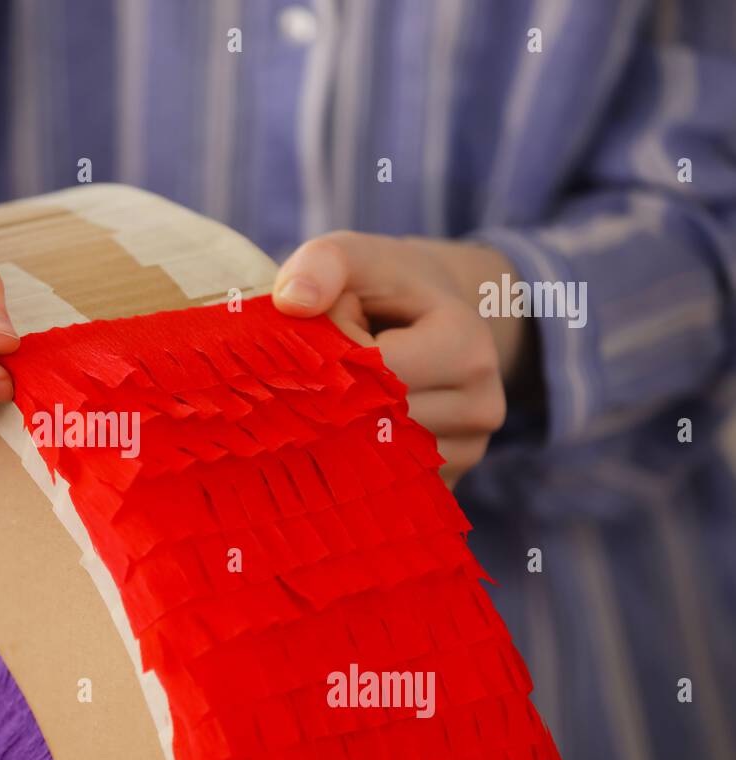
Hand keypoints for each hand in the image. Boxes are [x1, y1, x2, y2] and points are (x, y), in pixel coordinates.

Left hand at [272, 232, 522, 487]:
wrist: (430, 321)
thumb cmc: (381, 288)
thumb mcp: (353, 257)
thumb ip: (322, 265)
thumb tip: (292, 301)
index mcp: (467, 347)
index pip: (376, 374)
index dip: (333, 359)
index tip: (327, 337)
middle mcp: (481, 408)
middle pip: (374, 423)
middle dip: (332, 400)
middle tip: (324, 372)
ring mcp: (467, 454)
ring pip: (373, 461)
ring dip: (338, 433)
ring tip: (345, 393)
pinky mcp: (444, 488)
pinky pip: (381, 488)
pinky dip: (350, 465)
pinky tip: (345, 432)